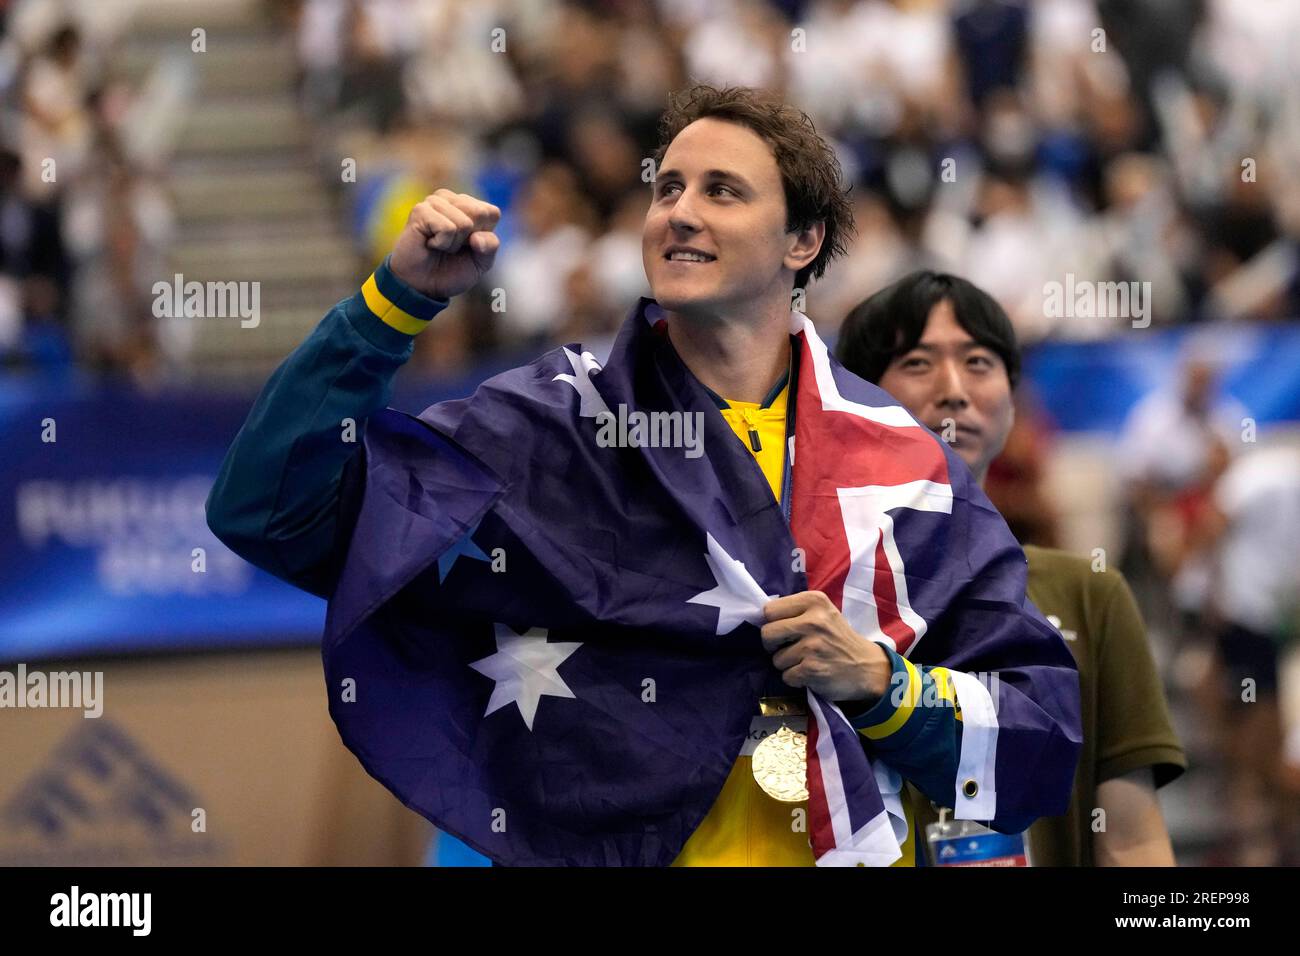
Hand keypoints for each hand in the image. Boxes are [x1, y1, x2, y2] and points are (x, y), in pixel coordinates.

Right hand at [389, 189, 501, 299]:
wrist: (423, 286)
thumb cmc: (451, 271)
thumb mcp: (481, 263)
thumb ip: (490, 247)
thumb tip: (477, 236)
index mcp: (470, 207)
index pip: (492, 213)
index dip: (484, 236)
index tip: (467, 246)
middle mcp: (452, 200)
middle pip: (480, 214)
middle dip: (469, 239)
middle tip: (452, 246)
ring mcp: (435, 202)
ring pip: (464, 223)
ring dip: (453, 244)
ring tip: (439, 246)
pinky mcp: (421, 210)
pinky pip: (447, 228)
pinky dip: (441, 243)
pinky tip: (429, 243)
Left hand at [761, 590, 891, 705]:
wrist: (866, 667)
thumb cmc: (838, 638)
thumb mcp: (823, 613)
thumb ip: (796, 611)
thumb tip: (760, 617)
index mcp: (814, 601)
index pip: (769, 609)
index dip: (772, 623)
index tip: (784, 630)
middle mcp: (813, 621)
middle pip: (767, 634)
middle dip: (773, 645)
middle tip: (789, 648)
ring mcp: (812, 646)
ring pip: (775, 659)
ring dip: (787, 664)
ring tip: (806, 661)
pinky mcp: (812, 669)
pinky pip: (786, 676)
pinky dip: (795, 678)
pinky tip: (811, 673)